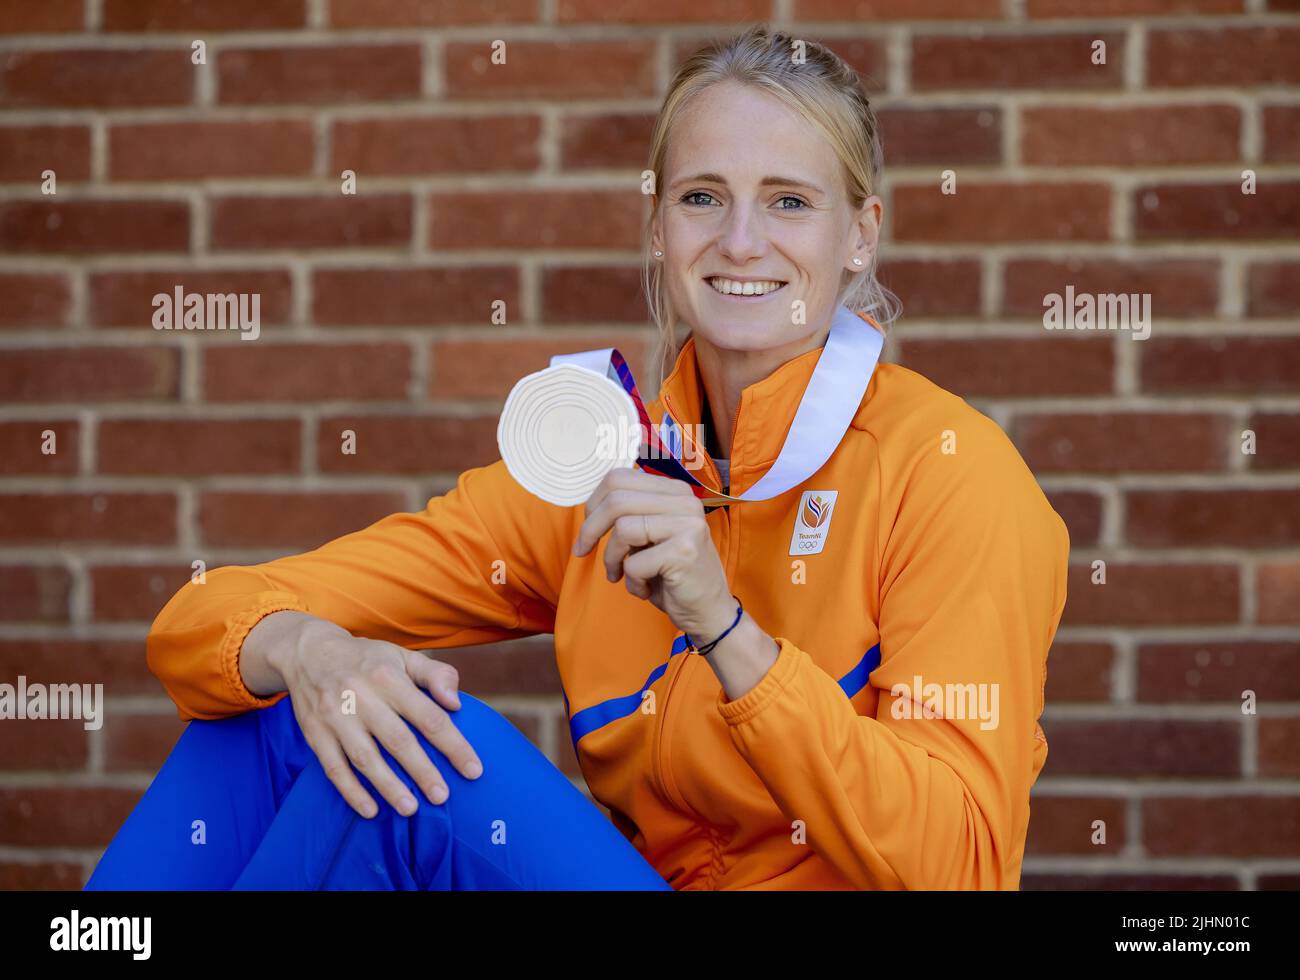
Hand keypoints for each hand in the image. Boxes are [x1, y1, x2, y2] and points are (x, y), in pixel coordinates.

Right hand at [257, 612, 483, 818]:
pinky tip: (370, 810)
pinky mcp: (315, 733)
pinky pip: (333, 767)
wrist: (308, 652)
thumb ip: (436, 675)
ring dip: (388, 786)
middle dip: (422, 771)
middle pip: (398, 740)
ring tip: (410, 809)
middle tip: (442, 797)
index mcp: (389, 678)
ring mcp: (335, 717)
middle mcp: (362, 697)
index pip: (428, 716)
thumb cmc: (368, 659)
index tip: (473, 770)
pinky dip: (351, 791)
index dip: (453, 745)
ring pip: (364, 758)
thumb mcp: (403, 656)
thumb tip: (456, 703)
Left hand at [571, 468, 736, 642]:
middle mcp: (685, 501)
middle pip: (616, 499)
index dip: (593, 504)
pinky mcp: (684, 552)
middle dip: (590, 529)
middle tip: (583, 551)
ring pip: (622, 529)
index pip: (619, 478)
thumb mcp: (649, 535)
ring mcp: (688, 524)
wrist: (708, 611)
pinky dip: (631, 582)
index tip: (587, 530)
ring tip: (621, 575)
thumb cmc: (672, 574)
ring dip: (611, 558)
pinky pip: (634, 563)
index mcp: (675, 491)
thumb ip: (630, 514)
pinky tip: (645, 589)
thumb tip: (590, 508)